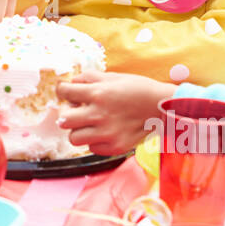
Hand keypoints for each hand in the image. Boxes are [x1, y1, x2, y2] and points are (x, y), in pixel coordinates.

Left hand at [55, 70, 176, 155]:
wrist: (162, 107)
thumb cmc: (138, 89)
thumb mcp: (113, 77)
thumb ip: (89, 78)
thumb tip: (72, 83)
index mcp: (97, 93)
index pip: (64, 92)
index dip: (62, 90)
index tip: (65, 92)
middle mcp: (99, 115)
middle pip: (63, 120)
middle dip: (67, 114)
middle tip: (76, 112)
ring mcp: (107, 134)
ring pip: (74, 138)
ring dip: (78, 130)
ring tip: (89, 124)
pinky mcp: (115, 147)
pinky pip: (92, 148)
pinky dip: (94, 141)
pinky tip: (103, 132)